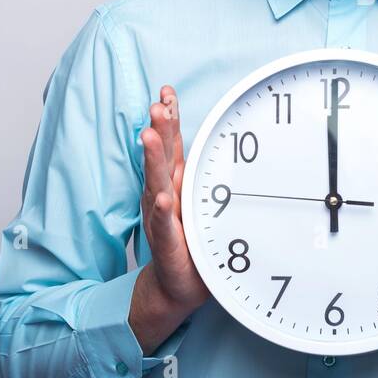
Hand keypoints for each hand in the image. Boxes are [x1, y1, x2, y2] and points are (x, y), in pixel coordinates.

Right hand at [131, 86, 209, 353]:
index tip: (166, 91)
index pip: (171, 143)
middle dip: (159, 129)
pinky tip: (162, 198)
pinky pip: (165, 226)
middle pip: (161, 156)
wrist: (178, 285)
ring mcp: (162, 219)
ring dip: (153, 159)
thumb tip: (228, 141)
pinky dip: (163, 211)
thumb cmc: (192, 240)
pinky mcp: (168, 244)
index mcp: (174, 182)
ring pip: (157, 183)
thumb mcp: (201, 200)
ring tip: (149, 137)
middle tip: (156, 105)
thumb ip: (206, 173)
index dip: (168, 117)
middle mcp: (163, 195)